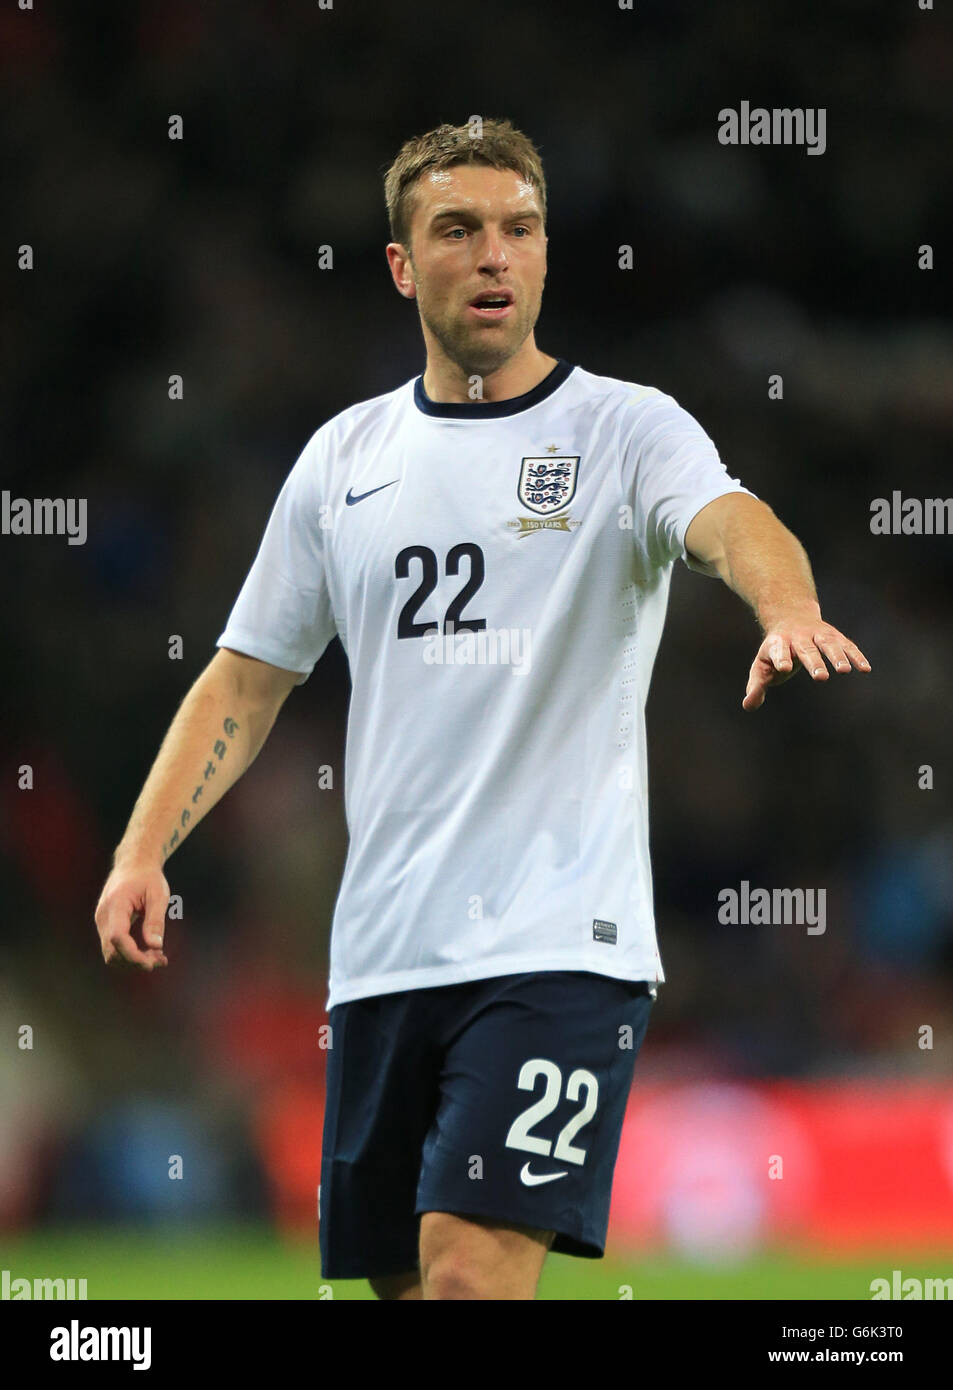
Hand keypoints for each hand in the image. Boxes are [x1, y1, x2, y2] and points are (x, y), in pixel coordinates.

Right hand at [95, 860, 170, 969]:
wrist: (134, 864)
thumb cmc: (148, 877)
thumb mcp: (158, 895)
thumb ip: (156, 920)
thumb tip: (155, 946)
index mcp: (115, 905)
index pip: (117, 937)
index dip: (132, 955)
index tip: (152, 963)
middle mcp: (103, 916)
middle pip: (112, 951)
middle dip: (135, 961)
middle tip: (161, 959)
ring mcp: (101, 921)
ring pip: (111, 954)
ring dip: (133, 960)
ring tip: (158, 956)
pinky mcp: (105, 925)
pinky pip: (114, 947)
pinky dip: (129, 954)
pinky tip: (149, 951)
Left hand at [743, 615, 870, 711]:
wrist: (790, 616)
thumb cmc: (775, 650)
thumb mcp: (762, 666)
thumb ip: (756, 686)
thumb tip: (748, 706)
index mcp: (777, 644)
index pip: (778, 651)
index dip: (781, 658)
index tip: (783, 668)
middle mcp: (799, 637)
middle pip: (806, 649)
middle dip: (813, 662)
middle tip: (820, 677)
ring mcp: (818, 635)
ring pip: (828, 644)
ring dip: (836, 656)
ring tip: (844, 671)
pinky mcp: (834, 636)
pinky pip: (847, 645)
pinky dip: (856, 656)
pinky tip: (866, 669)